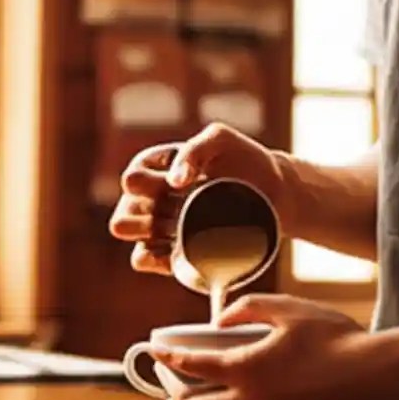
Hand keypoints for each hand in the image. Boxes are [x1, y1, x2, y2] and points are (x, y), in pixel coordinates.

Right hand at [108, 123, 295, 274]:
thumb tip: (173, 181)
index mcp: (156, 167)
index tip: (172, 186)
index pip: (133, 178)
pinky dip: (151, 258)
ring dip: (144, 234)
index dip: (146, 184)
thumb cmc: (245, 160)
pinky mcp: (171, 251)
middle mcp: (153, 196)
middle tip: (170, 214)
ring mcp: (159, 225)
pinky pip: (142, 259)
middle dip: (140, 215)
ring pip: (127, 233)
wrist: (274, 194)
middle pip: (124, 209)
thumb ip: (195, 149)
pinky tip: (172, 253)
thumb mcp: (221, 140)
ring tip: (173, 231)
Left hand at [150, 294, 398, 399]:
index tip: (154, 348)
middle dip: (174, 395)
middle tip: (167, 381)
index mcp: (245, 370)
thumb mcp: (288, 309)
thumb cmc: (336, 338)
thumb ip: (248, 308)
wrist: (376, 376)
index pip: (192, 365)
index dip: (168, 356)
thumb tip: (222, 319)